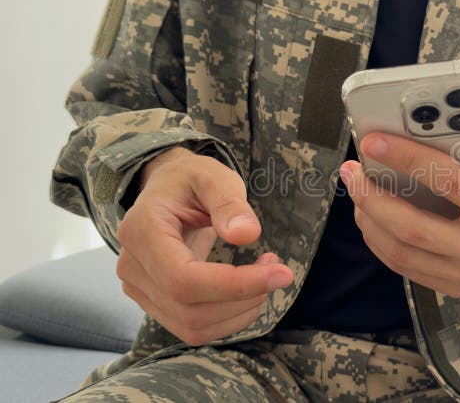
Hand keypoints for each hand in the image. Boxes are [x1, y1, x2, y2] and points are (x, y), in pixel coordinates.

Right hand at [115, 147, 292, 345]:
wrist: (168, 191)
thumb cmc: (191, 180)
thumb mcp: (213, 176)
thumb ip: (229, 202)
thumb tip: (246, 235)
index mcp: (141, 231)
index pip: (184, 279)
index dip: (235, 285)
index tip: (281, 273)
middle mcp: (131, 266)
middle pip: (190, 309)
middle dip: (245, 296)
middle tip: (276, 267)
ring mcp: (138, 289)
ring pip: (194, 326)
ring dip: (241, 310)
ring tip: (264, 274)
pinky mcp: (154, 303)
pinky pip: (194, 329)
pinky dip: (230, 317)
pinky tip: (247, 290)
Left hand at [340, 121, 459, 298]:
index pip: (448, 181)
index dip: (407, 158)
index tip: (375, 141)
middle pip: (412, 227)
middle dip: (372, 196)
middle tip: (352, 170)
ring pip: (401, 252)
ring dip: (368, 219)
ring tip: (356, 190)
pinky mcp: (454, 286)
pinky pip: (404, 267)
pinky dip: (379, 240)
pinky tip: (371, 214)